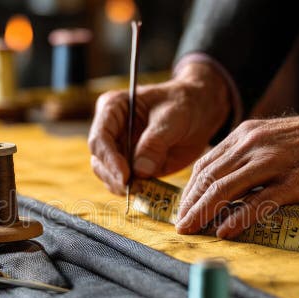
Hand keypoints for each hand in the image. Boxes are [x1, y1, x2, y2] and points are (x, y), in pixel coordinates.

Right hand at [88, 62, 230, 194]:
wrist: (199, 112)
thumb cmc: (184, 104)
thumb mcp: (173, 117)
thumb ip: (156, 142)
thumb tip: (140, 170)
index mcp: (113, 108)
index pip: (100, 137)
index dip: (109, 159)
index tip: (125, 176)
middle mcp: (111, 130)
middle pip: (99, 160)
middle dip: (114, 177)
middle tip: (133, 189)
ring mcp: (119, 150)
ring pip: (108, 175)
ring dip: (122, 187)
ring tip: (143, 190)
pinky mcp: (132, 166)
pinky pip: (125, 183)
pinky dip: (134, 191)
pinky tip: (147, 192)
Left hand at [175, 99, 298, 238]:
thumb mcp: (274, 143)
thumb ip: (249, 159)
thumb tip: (225, 186)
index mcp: (246, 136)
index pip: (205, 165)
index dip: (189, 190)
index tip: (181, 211)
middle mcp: (254, 146)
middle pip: (209, 178)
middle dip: (190, 204)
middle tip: (179, 227)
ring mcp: (274, 163)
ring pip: (226, 188)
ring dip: (204, 212)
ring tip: (191, 230)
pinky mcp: (295, 181)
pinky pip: (259, 201)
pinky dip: (238, 218)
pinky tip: (225, 232)